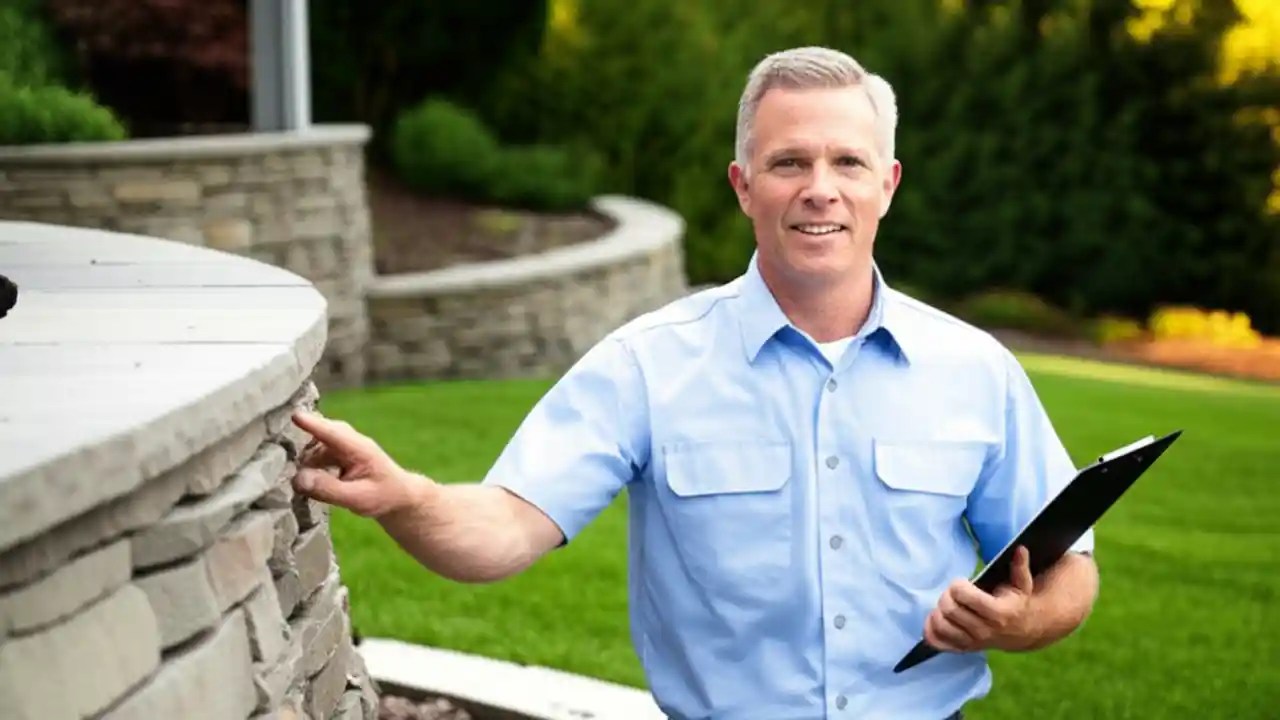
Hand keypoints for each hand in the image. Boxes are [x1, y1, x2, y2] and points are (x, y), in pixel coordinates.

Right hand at [292, 410, 415, 518]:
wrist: (399, 497)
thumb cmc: (383, 496)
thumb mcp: (357, 498)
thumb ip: (328, 489)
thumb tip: (298, 479)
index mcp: (359, 448)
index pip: (333, 432)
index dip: (313, 424)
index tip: (294, 416)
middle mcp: (350, 443)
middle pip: (322, 434)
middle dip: (302, 435)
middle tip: (276, 442)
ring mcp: (344, 449)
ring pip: (317, 446)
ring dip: (303, 455)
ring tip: (285, 468)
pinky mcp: (338, 457)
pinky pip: (318, 455)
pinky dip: (307, 463)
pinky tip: (298, 476)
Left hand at [924, 545, 1037, 653]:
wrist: (1023, 632)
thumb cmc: (1017, 603)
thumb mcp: (1022, 585)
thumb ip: (1019, 567)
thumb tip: (1019, 549)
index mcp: (998, 612)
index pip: (963, 595)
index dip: (958, 584)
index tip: (962, 582)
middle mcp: (984, 630)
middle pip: (949, 609)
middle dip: (946, 595)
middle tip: (952, 592)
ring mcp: (973, 642)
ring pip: (942, 626)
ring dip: (937, 611)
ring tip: (945, 603)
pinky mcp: (964, 649)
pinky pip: (938, 642)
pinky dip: (930, 630)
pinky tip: (934, 619)